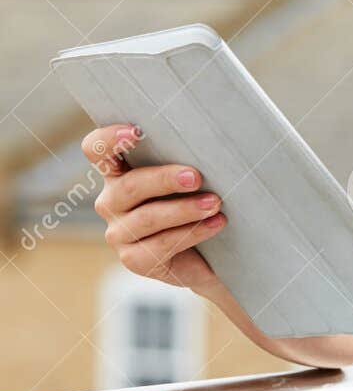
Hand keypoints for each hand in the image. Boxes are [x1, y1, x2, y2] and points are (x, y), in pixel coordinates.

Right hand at [84, 123, 227, 299]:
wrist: (206, 254)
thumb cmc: (193, 202)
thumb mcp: (187, 178)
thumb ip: (183, 159)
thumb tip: (206, 141)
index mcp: (118, 173)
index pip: (97, 150)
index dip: (109, 139)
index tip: (136, 131)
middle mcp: (111, 201)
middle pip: (129, 185)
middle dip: (165, 179)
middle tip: (197, 177)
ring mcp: (119, 232)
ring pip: (148, 217)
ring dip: (185, 209)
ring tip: (214, 203)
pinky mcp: (134, 259)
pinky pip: (162, 244)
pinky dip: (193, 232)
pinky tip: (215, 223)